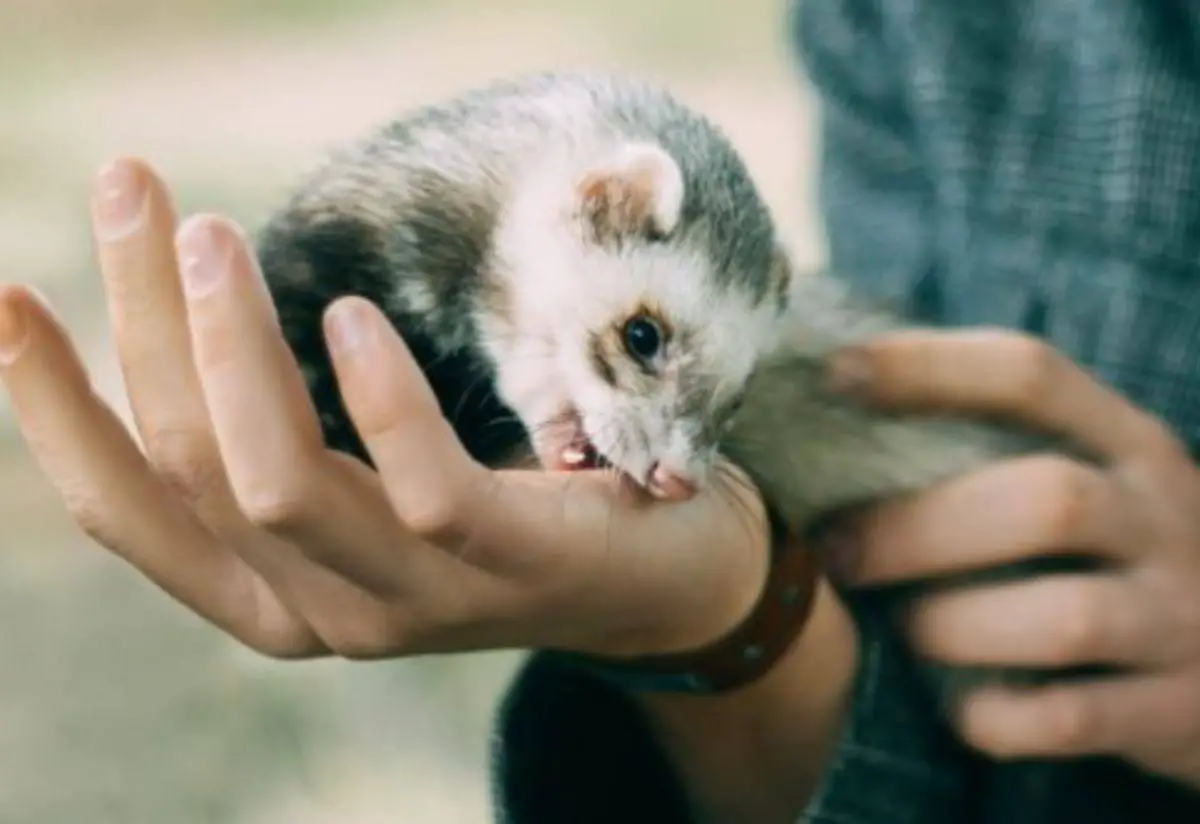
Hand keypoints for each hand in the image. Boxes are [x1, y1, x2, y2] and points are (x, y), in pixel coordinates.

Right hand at [0, 157, 777, 663]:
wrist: (657, 574)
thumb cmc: (500, 505)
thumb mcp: (371, 486)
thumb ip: (287, 444)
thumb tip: (191, 325)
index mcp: (271, 599)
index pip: (128, 509)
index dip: (50, 405)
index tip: (5, 295)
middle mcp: (324, 614)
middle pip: (189, 467)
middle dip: (141, 321)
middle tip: (133, 189)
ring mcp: (415, 599)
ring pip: (275, 481)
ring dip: (228, 344)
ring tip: (215, 231)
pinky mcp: (507, 564)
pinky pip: (422, 486)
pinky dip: (377, 394)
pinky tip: (353, 314)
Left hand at [823, 329, 1199, 787]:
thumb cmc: (1115, 553)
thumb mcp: (1088, 475)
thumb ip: (993, 442)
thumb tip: (839, 393)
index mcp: (1129, 443)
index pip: (1030, 377)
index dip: (928, 368)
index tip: (835, 373)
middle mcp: (1163, 519)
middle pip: (1047, 502)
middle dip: (920, 528)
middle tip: (837, 550)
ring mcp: (1180, 619)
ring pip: (1064, 618)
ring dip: (953, 625)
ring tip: (903, 629)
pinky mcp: (1175, 713)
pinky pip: (1071, 719)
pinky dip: (997, 716)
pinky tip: (961, 709)